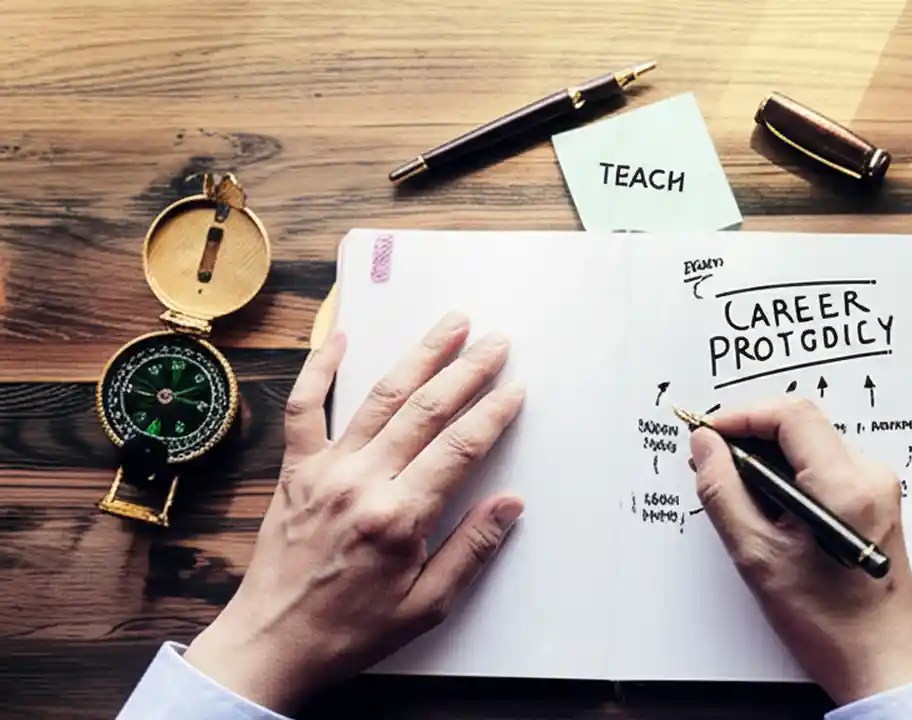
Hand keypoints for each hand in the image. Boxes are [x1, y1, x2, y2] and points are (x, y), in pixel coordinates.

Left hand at [184, 312, 525, 712]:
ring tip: (449, 325)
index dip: (493, 414)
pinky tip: (343, 337)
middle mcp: (361, 482)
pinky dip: (320, 368)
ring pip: (379, 397)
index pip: (459, 449)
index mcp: (398, 518)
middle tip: (495, 342)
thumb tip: (510, 504)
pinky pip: (305, 407)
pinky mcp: (295, 469)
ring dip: (418, 356)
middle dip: (466, 370)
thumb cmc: (351, 630)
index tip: (516, 389)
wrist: (273, 643)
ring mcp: (324, 469)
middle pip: (425, 410)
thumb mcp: (426, 606)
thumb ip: (472, 550)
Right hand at [689, 398, 911, 704]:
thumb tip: (705, 447)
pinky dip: (791, 476)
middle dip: (751, 437)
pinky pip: (825, 467)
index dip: (741, 415)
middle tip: (714, 465)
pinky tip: (771, 512)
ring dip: (770, 459)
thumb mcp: (758, 557)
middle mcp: (870, 476)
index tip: (708, 434)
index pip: (790, 415)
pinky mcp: (876, 501)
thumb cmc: (830, 624)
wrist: (880, 661)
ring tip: (741, 498)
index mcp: (846, 486)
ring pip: (811, 445)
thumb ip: (724, 493)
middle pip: (801, 425)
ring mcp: (878, 488)